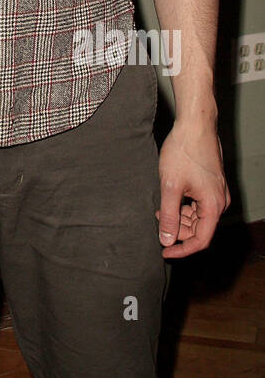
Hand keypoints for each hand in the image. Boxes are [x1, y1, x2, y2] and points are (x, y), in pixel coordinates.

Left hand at [156, 122, 229, 258]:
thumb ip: (169, 215)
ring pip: (198, 217)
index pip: (201, 240)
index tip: (165, 252)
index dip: (182, 250)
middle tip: (158, 223)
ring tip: (161, 209)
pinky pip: (199, 205)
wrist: (195, 125)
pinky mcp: (211, 185)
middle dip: (178, 230)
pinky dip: (184, 207)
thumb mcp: (170, 186)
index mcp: (213, 206)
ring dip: (179, 218)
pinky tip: (169, 200)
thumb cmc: (183, 152)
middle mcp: (219, 202)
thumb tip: (167, 240)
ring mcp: (217, 192)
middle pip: (200, 229)